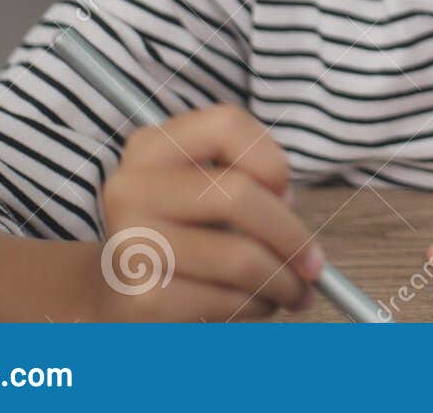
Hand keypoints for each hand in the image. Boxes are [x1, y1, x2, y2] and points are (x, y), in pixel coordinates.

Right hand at [91, 104, 322, 320]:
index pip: (226, 124)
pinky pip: (224, 301)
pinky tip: (258, 305)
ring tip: (295, 293)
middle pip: (238, 194)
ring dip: (283, 282)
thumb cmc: (182, 234)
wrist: (117, 293)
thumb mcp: (204, 191)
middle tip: (315, 265)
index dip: (271, 159)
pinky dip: (256, 307)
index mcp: (152, 148)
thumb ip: (246, 182)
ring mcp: (130, 243)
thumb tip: (288, 208)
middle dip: (292, 236)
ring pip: (239, 258)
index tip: (287, 193)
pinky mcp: (138, 299)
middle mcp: (131, 188)